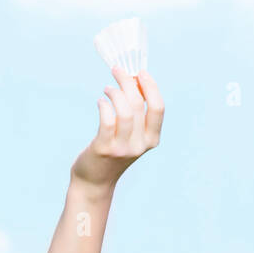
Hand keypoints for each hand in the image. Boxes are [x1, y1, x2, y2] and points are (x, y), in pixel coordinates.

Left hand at [71, 65, 163, 191]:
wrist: (95, 180)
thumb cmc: (113, 152)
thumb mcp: (132, 136)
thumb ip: (137, 114)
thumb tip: (134, 80)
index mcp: (152, 139)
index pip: (158, 107)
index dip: (150, 86)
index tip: (140, 72)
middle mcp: (140, 145)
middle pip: (138, 104)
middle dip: (128, 82)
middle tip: (117, 72)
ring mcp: (122, 148)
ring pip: (124, 110)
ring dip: (115, 92)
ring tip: (107, 89)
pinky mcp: (104, 149)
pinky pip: (107, 119)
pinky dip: (104, 105)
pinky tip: (101, 102)